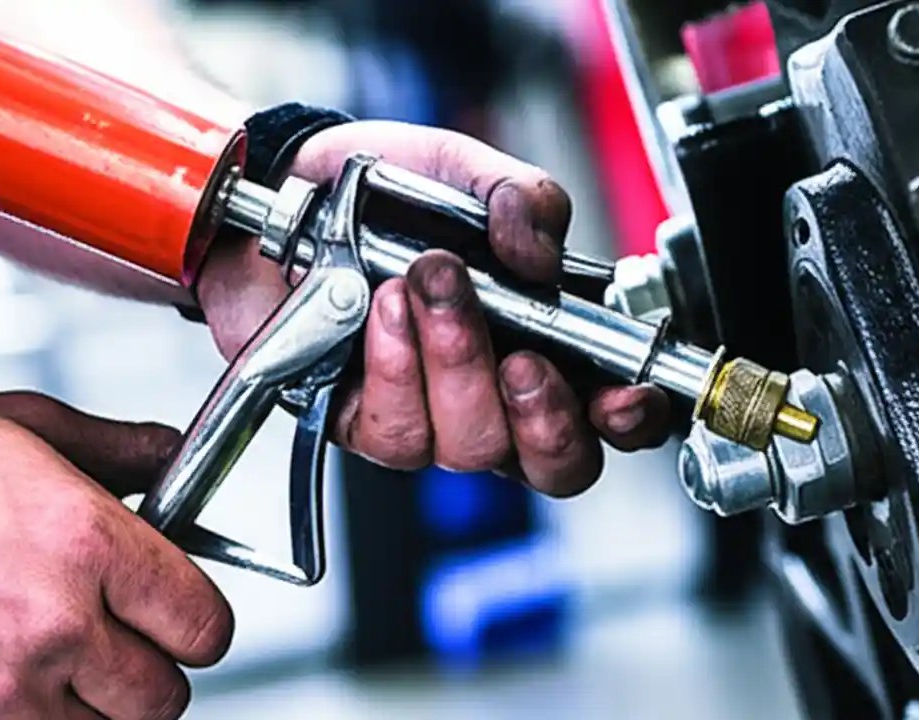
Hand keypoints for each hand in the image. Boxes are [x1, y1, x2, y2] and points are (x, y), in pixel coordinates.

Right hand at [0, 393, 232, 719]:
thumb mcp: (20, 426)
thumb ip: (115, 448)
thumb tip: (168, 453)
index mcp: (85, 543)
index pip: (204, 625)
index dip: (198, 622)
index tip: (181, 617)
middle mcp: (51, 624)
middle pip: (164, 696)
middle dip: (149, 668)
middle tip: (116, 640)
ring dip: (93, 704)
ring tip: (56, 658)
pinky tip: (8, 681)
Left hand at [197, 121, 671, 496]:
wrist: (290, 193)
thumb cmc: (385, 194)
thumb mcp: (466, 172)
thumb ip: (522, 200)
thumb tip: (541, 254)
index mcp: (545, 342)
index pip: (607, 414)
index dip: (629, 421)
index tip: (625, 397)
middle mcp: (494, 395)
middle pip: (552, 463)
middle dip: (542, 412)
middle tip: (522, 353)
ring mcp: (431, 418)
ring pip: (471, 445)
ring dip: (457, 362)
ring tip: (429, 284)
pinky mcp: (364, 425)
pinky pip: (395, 431)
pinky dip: (394, 367)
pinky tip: (381, 312)